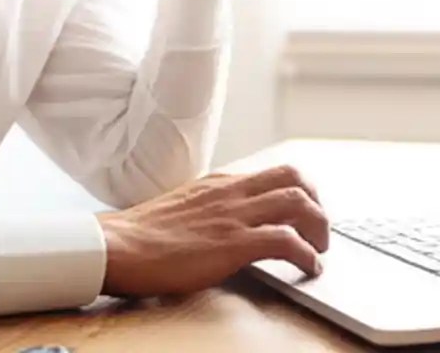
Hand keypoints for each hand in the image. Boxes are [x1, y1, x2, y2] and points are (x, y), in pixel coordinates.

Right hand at [96, 165, 327, 297]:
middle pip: (294, 177)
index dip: (299, 190)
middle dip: (317, 202)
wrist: (118, 246)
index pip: (273, 172)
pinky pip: (287, 241)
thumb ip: (210, 209)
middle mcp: (232, 192)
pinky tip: (309, 268)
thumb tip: (226, 224)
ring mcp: (234, 216)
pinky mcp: (233, 243)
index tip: (305, 209)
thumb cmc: (142, 234)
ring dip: (319, 226)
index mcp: (220, 183)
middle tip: (319, 228)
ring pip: (298, 202)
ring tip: (320, 249)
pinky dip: (307, 255)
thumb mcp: (184, 207)